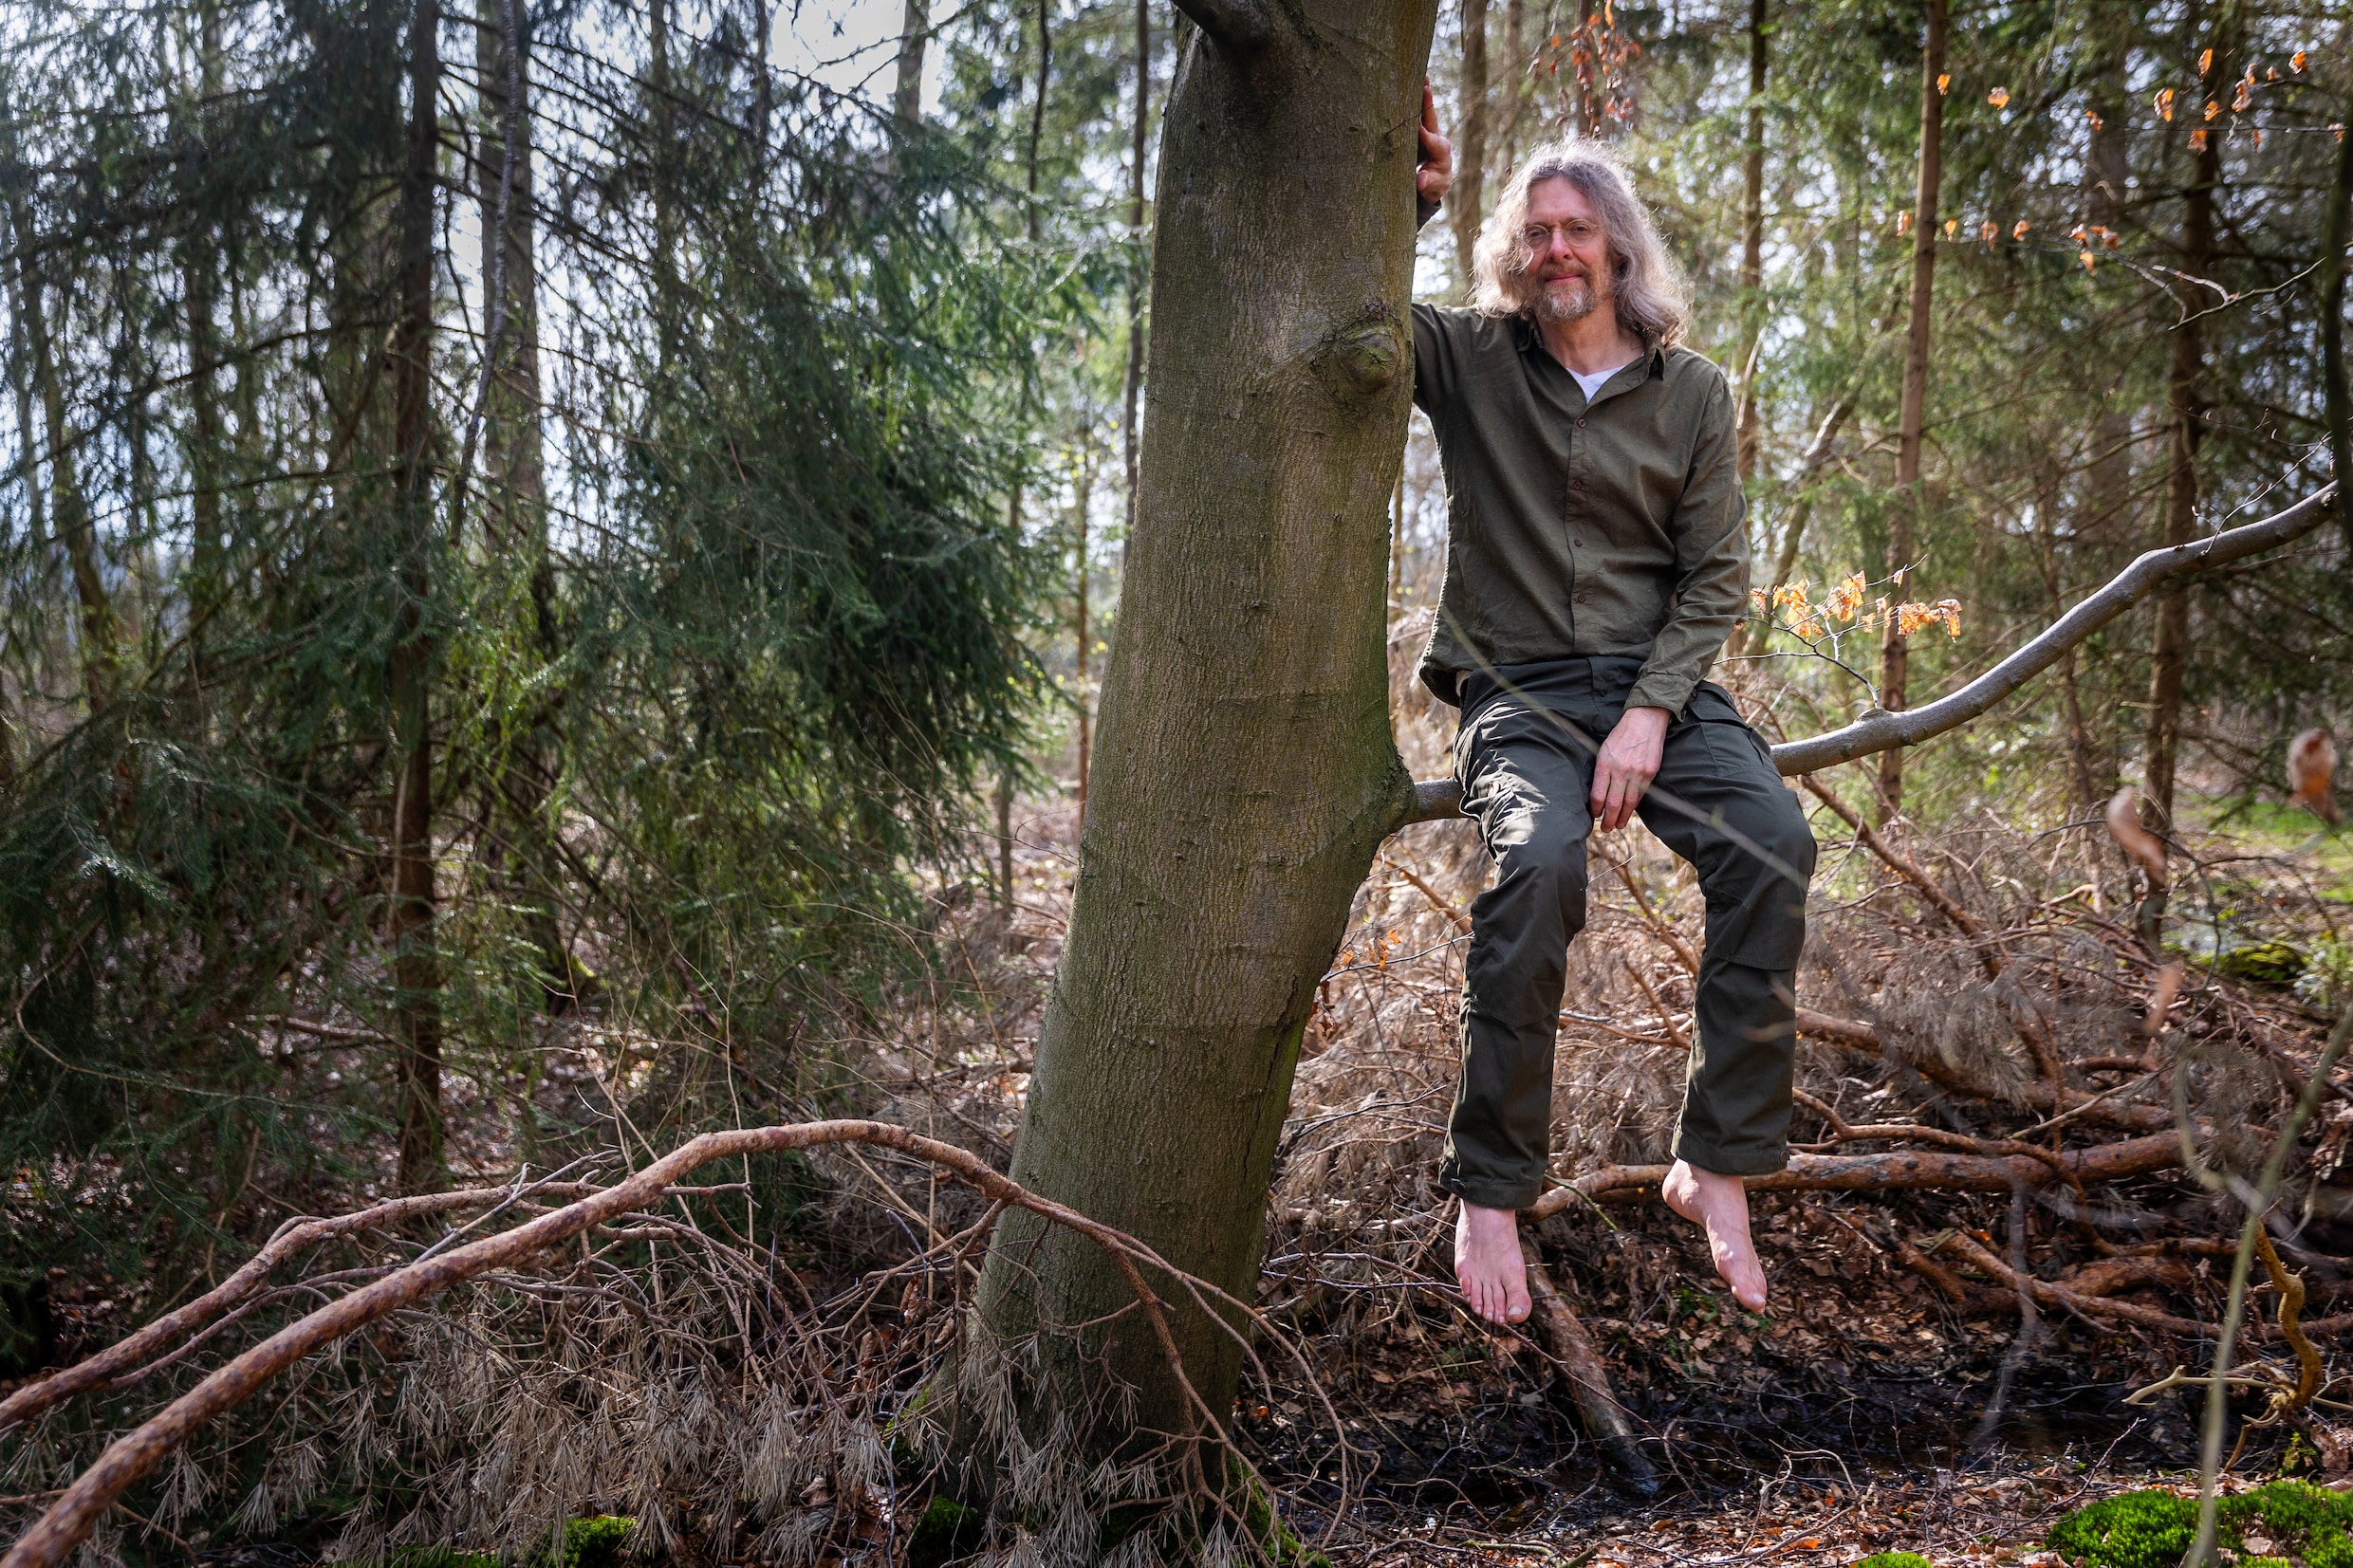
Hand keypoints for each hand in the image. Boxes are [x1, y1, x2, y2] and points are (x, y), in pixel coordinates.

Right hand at [1416, 81, 1452, 205]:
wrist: (1436, 179)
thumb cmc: (1434, 183)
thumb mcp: (1432, 186)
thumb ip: (1426, 182)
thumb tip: (1420, 181)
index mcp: (1441, 151)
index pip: (1432, 141)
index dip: (1425, 135)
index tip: (1418, 128)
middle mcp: (1437, 136)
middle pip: (1431, 117)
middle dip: (1427, 102)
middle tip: (1425, 85)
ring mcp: (1429, 130)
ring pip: (1425, 111)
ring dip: (1421, 93)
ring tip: (1420, 75)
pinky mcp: (1422, 128)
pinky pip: (1418, 112)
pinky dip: (1413, 99)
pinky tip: (1409, 84)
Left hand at [1589, 706, 1668, 831]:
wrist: (1645, 720)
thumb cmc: (1620, 734)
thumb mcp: (1603, 749)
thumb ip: (1601, 771)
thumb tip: (1598, 794)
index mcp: (1604, 763)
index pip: (1597, 795)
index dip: (1595, 809)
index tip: (1595, 816)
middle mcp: (1620, 770)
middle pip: (1613, 803)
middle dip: (1608, 820)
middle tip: (1605, 829)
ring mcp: (1637, 772)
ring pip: (1628, 803)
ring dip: (1622, 817)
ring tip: (1618, 825)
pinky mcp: (1650, 773)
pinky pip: (1641, 795)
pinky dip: (1634, 805)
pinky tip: (1630, 811)